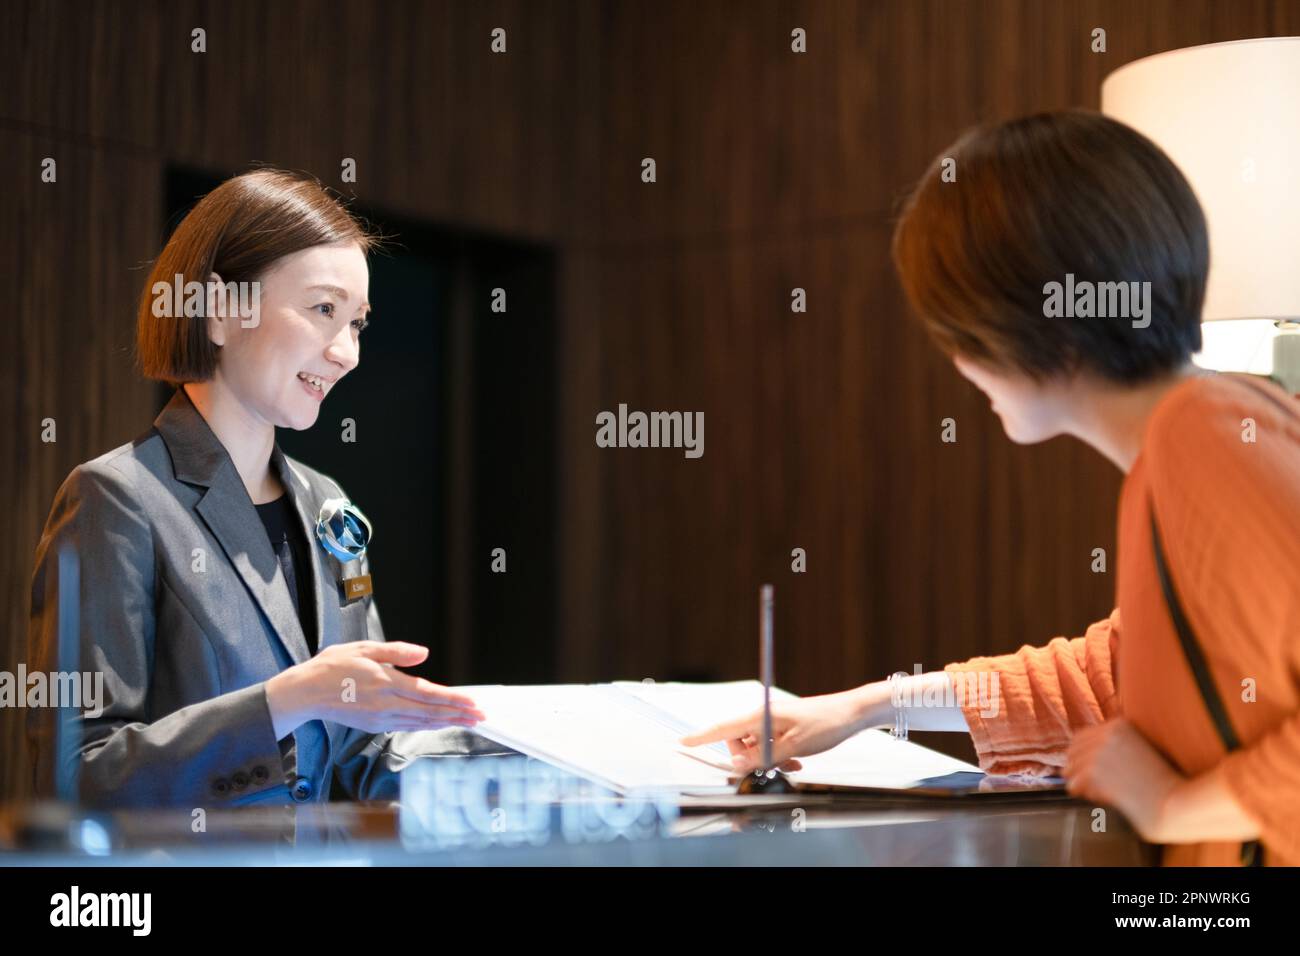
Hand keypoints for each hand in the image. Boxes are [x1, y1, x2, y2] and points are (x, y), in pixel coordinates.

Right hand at [266, 641, 483, 737]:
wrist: (305, 692)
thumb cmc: (333, 666)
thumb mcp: (364, 648)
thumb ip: (396, 651)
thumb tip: (425, 653)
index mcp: (385, 682)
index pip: (428, 693)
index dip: (452, 699)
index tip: (472, 703)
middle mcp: (385, 704)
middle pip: (430, 712)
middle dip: (458, 715)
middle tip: (481, 716)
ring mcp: (380, 718)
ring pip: (421, 722)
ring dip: (446, 722)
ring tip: (467, 721)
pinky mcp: (374, 725)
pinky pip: (407, 726)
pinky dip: (427, 725)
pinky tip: (438, 723)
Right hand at [679, 690, 868, 773]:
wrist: (851, 713)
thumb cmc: (825, 724)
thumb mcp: (794, 747)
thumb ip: (763, 757)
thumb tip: (737, 764)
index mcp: (760, 715)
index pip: (723, 728)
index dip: (701, 736)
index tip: (682, 742)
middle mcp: (763, 716)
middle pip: (738, 741)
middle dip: (749, 759)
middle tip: (773, 768)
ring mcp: (773, 720)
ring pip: (755, 746)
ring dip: (767, 759)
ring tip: (792, 764)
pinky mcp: (783, 725)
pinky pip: (769, 744)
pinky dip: (777, 755)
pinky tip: (795, 760)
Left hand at [1065, 717, 1182, 841]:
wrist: (1172, 802)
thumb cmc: (1159, 783)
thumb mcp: (1139, 751)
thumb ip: (1112, 747)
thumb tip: (1074, 759)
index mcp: (1119, 725)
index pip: (1081, 736)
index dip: (1078, 755)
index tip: (1080, 768)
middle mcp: (1107, 734)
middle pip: (1072, 752)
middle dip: (1075, 769)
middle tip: (1083, 785)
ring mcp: (1099, 752)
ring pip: (1071, 769)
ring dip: (1081, 783)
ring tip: (1097, 793)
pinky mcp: (1094, 772)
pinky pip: (1074, 784)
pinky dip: (1084, 794)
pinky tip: (1101, 799)